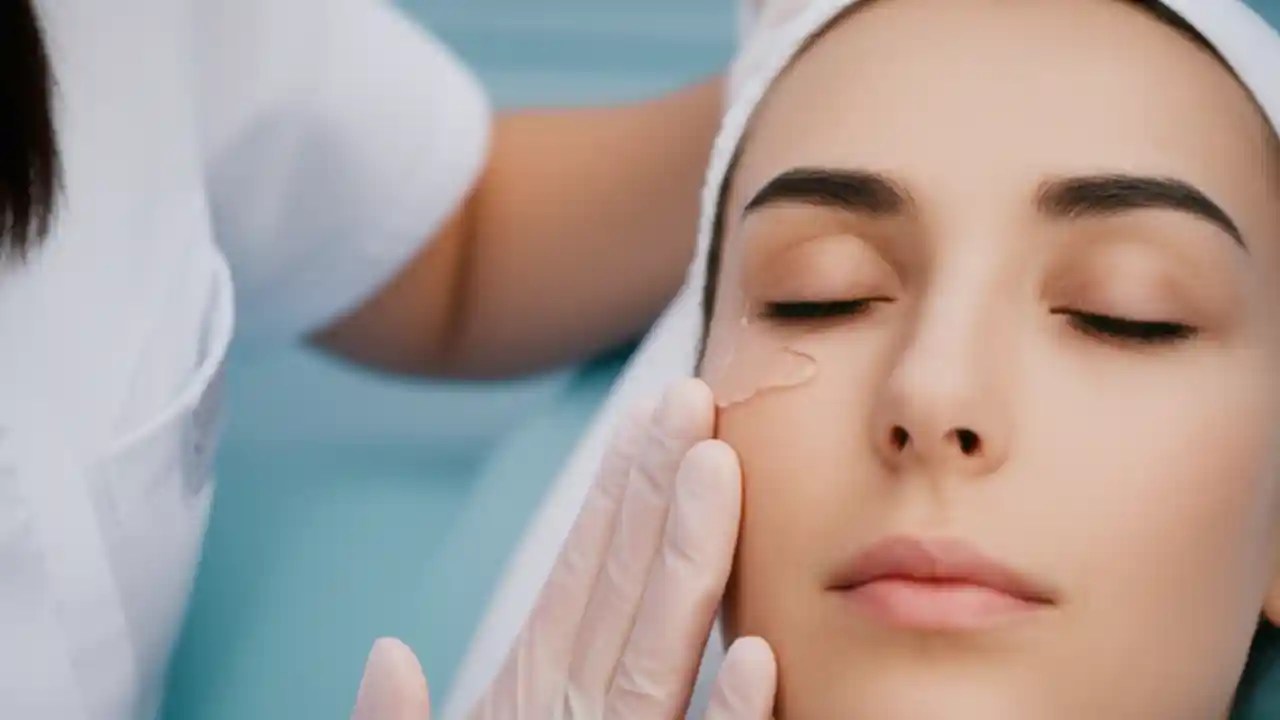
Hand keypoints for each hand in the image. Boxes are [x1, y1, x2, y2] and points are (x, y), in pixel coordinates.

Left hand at [351, 379, 776, 718]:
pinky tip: (762, 659)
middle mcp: (585, 716)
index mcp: (534, 698)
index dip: (616, 497)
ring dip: (691, 564)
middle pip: (630, 587)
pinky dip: (730, 714)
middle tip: (689, 398)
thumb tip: (388, 650)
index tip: (644, 420)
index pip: (583, 577)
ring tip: (712, 472)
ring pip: (661, 652)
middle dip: (660, 493)